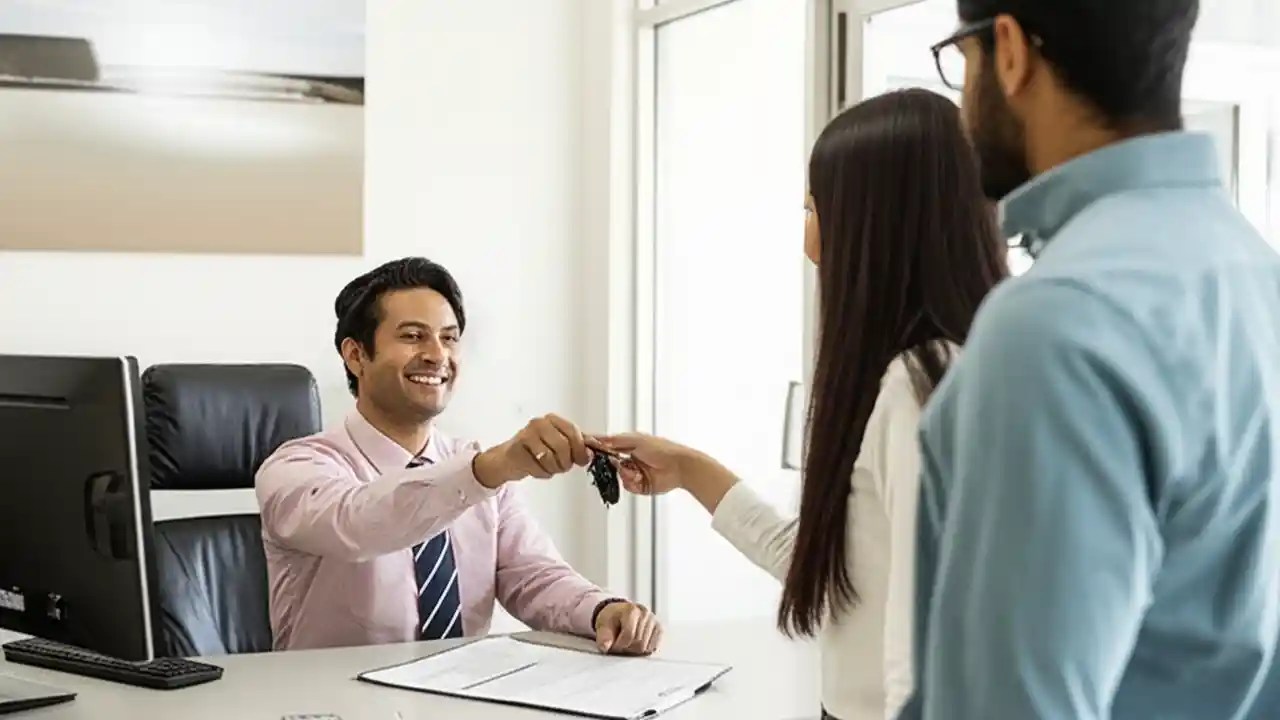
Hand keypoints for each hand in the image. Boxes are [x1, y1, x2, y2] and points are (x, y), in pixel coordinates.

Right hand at [473, 414, 592, 487]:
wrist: (507, 459)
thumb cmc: (536, 451)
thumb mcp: (559, 444)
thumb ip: (579, 444)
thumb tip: (599, 447)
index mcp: (553, 419)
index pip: (574, 432)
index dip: (581, 449)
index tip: (583, 460)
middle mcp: (539, 423)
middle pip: (564, 446)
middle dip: (566, 462)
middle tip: (562, 466)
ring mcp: (526, 434)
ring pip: (551, 459)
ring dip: (553, 469)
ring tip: (548, 467)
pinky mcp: (517, 449)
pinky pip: (538, 467)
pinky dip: (541, 473)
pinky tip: (536, 469)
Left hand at [594, 601, 661, 654]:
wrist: (618, 613)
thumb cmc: (611, 619)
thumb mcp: (603, 625)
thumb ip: (603, 637)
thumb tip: (605, 646)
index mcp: (631, 610)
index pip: (629, 635)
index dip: (619, 645)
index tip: (613, 645)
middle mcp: (645, 613)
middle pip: (639, 643)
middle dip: (627, 648)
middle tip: (620, 644)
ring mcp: (654, 620)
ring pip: (647, 647)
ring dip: (635, 650)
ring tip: (628, 642)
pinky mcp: (659, 628)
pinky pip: (654, 647)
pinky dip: (644, 649)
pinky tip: (637, 643)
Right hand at [596, 433, 739, 513]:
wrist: (680, 467)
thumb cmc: (663, 450)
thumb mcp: (636, 440)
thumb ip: (616, 440)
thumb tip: (599, 439)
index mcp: (629, 446)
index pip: (609, 448)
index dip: (600, 451)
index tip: (590, 452)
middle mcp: (631, 460)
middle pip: (611, 465)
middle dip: (615, 466)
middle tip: (620, 464)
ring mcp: (636, 473)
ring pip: (619, 477)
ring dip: (627, 475)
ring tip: (637, 472)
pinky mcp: (641, 486)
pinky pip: (628, 487)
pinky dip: (633, 483)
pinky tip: (641, 478)